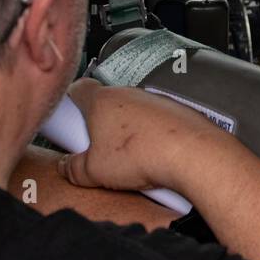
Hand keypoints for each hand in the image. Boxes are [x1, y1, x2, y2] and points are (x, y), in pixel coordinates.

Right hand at [58, 79, 216, 191]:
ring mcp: (155, 100)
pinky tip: (154, 157)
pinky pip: (157, 122)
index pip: (78, 88)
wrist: (192, 154)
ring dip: (129, 132)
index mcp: (102, 101)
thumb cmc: (142, 155)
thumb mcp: (94, 171)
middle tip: (99, 150)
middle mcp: (129, 94)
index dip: (71, 102)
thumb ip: (74, 168)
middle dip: (101, 125)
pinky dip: (153, 136)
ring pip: (133, 113)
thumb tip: (67, 167)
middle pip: (107, 103)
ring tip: (130, 159)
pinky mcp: (176, 111)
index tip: (69, 120)